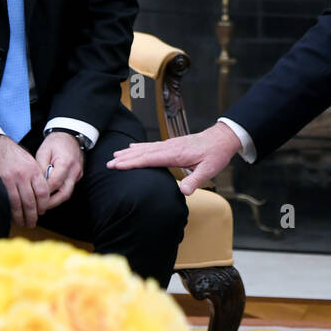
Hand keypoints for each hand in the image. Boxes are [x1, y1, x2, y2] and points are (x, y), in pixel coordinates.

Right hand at [0, 134, 49, 227]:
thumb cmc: (12, 154)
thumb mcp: (29, 161)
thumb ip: (35, 176)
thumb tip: (39, 194)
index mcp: (34, 170)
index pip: (43, 192)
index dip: (44, 205)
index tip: (42, 212)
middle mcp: (25, 175)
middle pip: (32, 201)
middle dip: (33, 215)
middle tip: (32, 223)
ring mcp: (12, 178)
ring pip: (19, 203)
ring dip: (22, 216)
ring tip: (23, 223)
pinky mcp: (1, 181)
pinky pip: (7, 199)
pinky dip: (10, 210)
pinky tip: (12, 216)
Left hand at [35, 131, 83, 211]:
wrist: (71, 135)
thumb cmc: (55, 142)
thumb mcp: (43, 151)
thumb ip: (40, 168)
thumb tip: (36, 184)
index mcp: (66, 163)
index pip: (54, 183)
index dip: (43, 192)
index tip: (33, 198)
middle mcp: (75, 170)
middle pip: (64, 194)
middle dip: (51, 203)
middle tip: (38, 208)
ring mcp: (78, 174)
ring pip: (68, 193)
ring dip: (55, 201)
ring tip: (42, 205)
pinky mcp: (78, 176)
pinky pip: (69, 188)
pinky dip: (59, 193)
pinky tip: (49, 196)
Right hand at [107, 123, 240, 195]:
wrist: (222, 139)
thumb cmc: (216, 154)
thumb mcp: (209, 170)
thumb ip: (195, 180)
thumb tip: (184, 192)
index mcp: (176, 153)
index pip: (150, 159)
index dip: (133, 163)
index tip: (118, 166)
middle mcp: (170, 147)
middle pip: (143, 153)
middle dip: (125, 158)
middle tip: (108, 163)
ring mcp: (170, 144)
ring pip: (145, 148)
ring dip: (129, 152)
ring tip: (115, 155)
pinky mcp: (171, 144)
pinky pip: (151, 146)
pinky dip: (139, 147)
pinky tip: (132, 148)